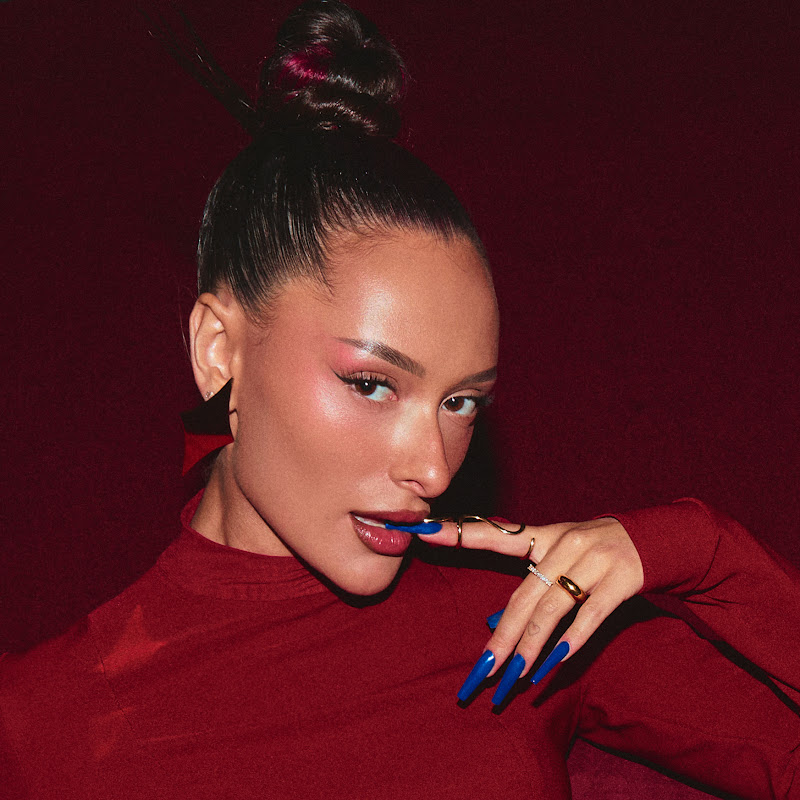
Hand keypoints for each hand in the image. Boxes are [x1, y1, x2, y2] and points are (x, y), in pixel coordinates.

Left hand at [419, 515, 643, 703]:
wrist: (650, 538)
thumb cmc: (591, 552)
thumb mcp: (556, 558)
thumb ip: (526, 588)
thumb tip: (492, 623)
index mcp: (542, 537)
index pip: (493, 535)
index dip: (459, 533)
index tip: (425, 530)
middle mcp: (563, 546)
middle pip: (522, 597)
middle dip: (500, 638)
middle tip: (481, 672)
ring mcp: (591, 562)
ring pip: (552, 611)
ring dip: (530, 649)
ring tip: (511, 680)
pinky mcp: (619, 582)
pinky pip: (590, 617)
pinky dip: (570, 643)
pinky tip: (552, 667)